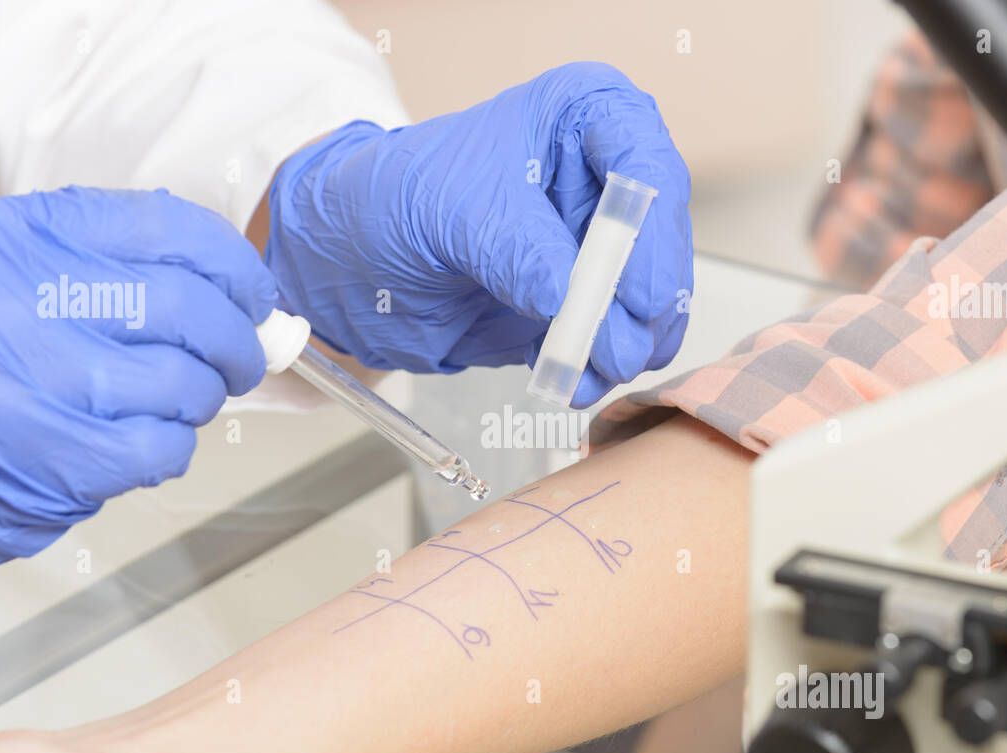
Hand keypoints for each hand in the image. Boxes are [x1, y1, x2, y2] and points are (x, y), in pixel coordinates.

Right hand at [0, 187, 277, 596]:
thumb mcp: (19, 276)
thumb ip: (116, 265)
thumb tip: (235, 291)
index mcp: (17, 236)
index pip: (164, 226)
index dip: (232, 263)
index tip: (252, 293)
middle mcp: (17, 299)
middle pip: (185, 305)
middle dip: (235, 338)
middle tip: (242, 359)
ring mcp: (30, 381)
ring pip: (181, 381)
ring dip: (203, 397)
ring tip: (178, 401)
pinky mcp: (48, 456)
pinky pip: (161, 447)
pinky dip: (175, 447)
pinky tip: (148, 442)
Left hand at [266, 61, 692, 406]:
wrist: (348, 261)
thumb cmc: (391, 200)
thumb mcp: (450, 212)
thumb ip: (516, 253)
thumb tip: (569, 300)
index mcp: (581, 119)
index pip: (646, 162)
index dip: (651, 232)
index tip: (636, 293)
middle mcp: (602, 179)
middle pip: (658, 245)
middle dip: (640, 304)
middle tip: (617, 350)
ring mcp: (596, 247)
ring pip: (645, 302)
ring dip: (624, 346)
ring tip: (586, 372)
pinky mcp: (580, 303)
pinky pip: (612, 341)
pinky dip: (596, 367)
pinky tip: (569, 379)